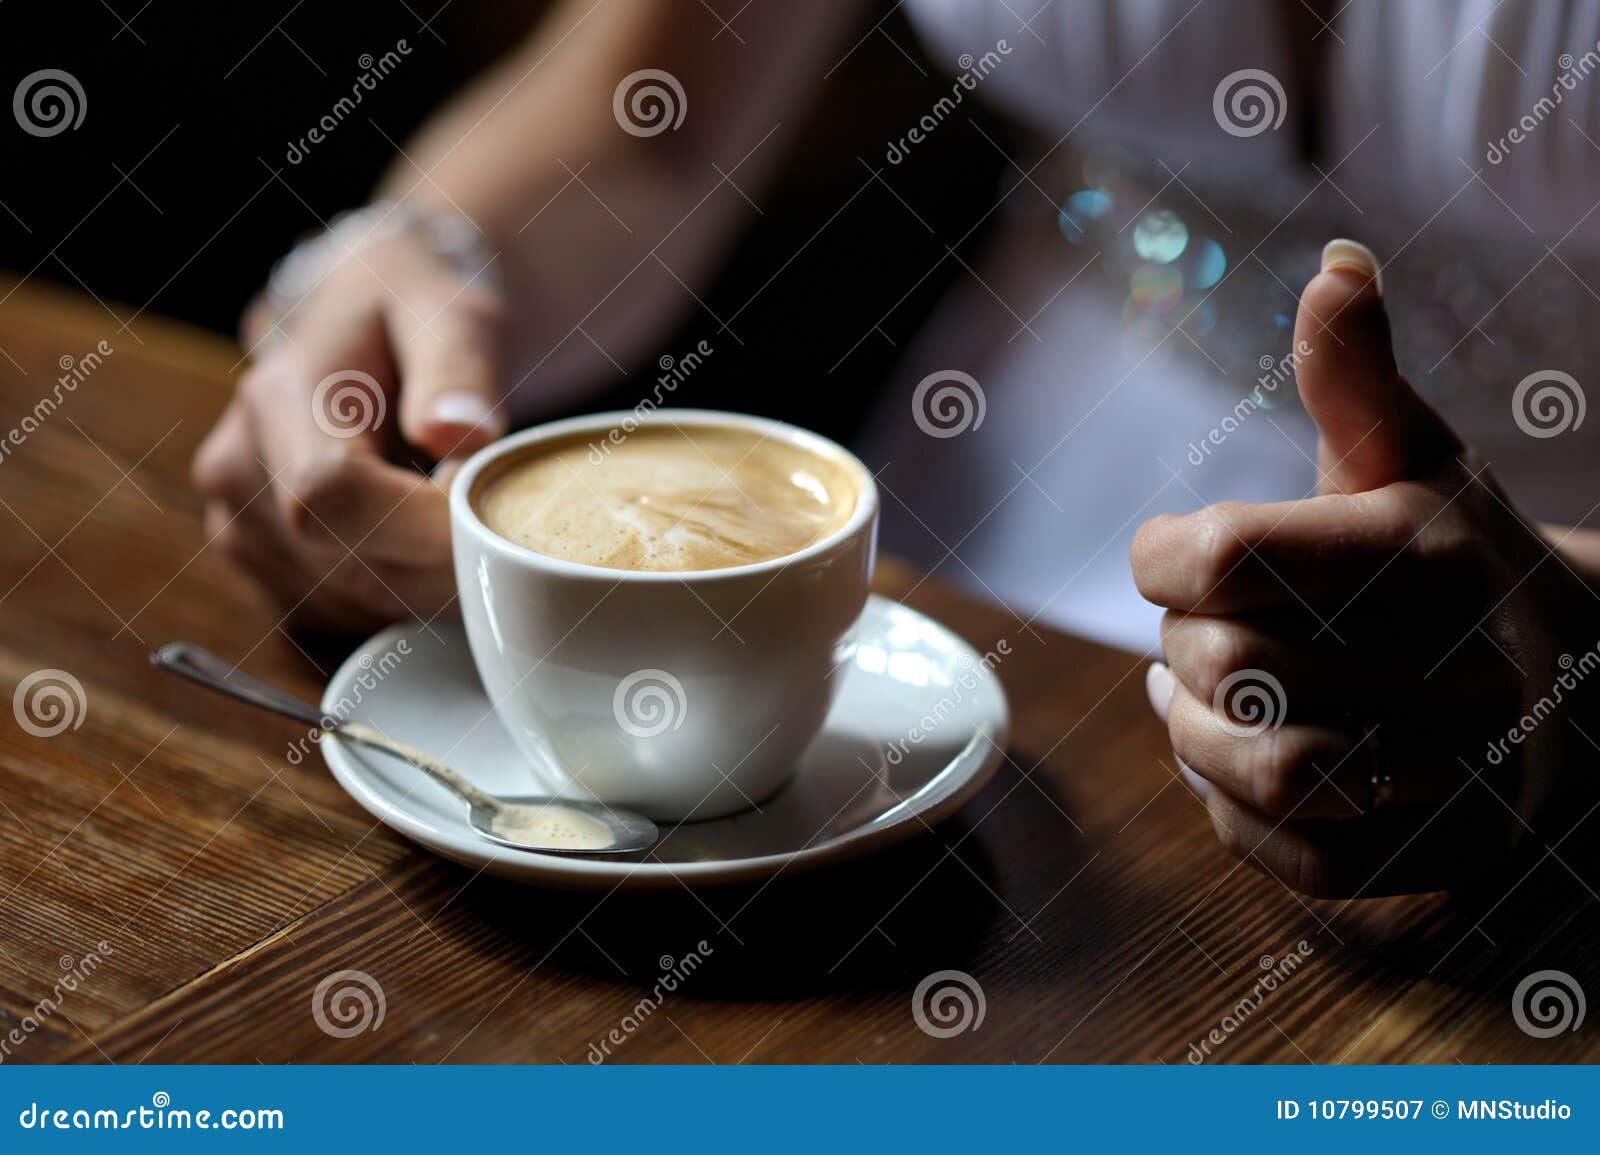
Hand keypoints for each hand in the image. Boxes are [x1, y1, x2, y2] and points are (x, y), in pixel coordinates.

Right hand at [193, 223, 506, 631]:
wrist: (368, 323)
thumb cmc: (416, 312)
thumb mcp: (451, 310)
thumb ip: (460, 367)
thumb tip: (459, 435)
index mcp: (280, 395)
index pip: (331, 495)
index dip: (424, 526)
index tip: (493, 513)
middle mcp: (240, 467)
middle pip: (349, 563)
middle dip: (446, 564)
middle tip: (507, 529)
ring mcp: (241, 524)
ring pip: (353, 601)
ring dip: (429, 584)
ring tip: (463, 520)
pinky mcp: (263, 564)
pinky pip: (346, 614)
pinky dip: (404, 594)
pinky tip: (427, 542)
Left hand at [1132, 240, 1599, 897]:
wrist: (1568, 672)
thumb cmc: (1448, 552)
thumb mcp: (1409, 454)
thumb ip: (1354, 375)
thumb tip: (1335, 263)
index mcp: (1417, 554)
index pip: (1219, 556)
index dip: (1160, 555)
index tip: (1173, 554)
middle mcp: (1446, 666)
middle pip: (1224, 663)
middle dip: (1185, 646)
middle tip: (1204, 632)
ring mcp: (1448, 773)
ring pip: (1256, 771)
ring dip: (1196, 737)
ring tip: (1196, 700)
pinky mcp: (1435, 854)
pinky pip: (1293, 858)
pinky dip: (1236, 816)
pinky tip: (1239, 766)